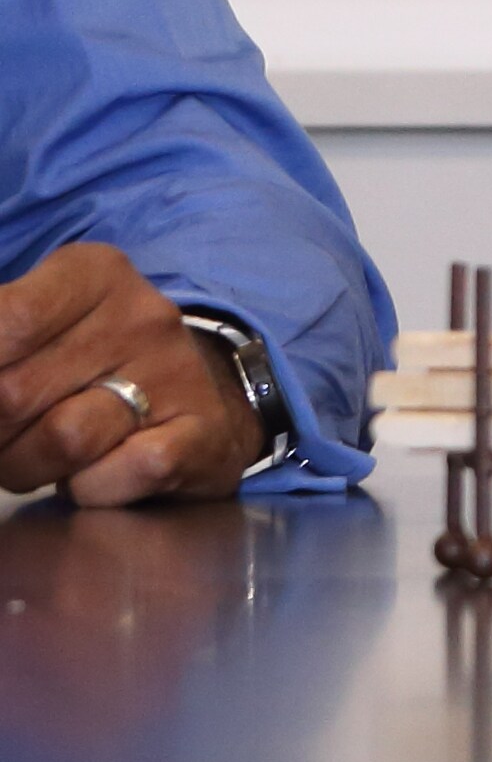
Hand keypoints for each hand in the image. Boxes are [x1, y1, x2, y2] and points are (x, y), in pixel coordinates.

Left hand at [0, 244, 260, 503]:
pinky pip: (126, 471)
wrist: (195, 399)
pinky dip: (94, 487)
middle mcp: (143, 315)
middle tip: (1, 433)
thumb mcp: (33, 325)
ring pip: (66, 439)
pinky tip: (92, 475)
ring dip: (27, 466)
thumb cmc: (86, 363)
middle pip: (14, 394)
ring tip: (32, 458)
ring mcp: (177, 375)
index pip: (5, 321)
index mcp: (94, 273)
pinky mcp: (202, 433)